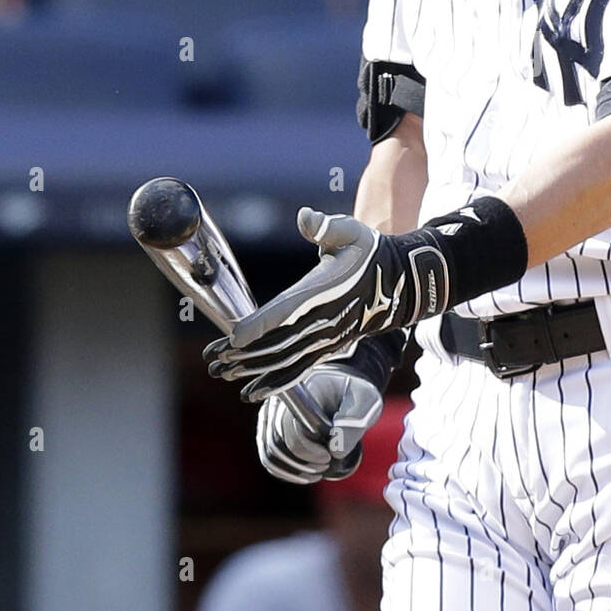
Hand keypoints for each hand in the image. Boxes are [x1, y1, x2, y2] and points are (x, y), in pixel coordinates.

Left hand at [204, 206, 446, 400]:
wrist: (398, 283)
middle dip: (243, 353)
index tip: (233, 336)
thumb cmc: (368, 253)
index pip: (287, 309)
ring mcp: (326, 338)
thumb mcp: (351, 232)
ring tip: (221, 374)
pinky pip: (298, 370)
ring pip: (284, 360)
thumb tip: (305, 218)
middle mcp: (323, 319)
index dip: (260, 324)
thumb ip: (327, 226)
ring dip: (251, 369)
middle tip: (212, 360)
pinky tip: (252, 393)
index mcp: (322, 289)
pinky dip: (275, 383)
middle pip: (279, 342)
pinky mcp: (327, 348)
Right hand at [256, 363, 383, 484]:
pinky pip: (269, 458)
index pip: (289, 426)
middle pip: (277, 443)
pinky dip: (286, 472)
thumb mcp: (366, 401)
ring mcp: (270, 416)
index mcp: (299, 390)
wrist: (345, 389)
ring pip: (270, 454)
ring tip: (319, 471)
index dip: (307, 449)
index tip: (328, 457)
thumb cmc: (356, 392)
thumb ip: (353, 423)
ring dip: (295, 470)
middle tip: (326, 466)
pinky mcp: (270, 430)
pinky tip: (306, 474)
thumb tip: (335, 450)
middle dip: (303, 462)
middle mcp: (278, 401)